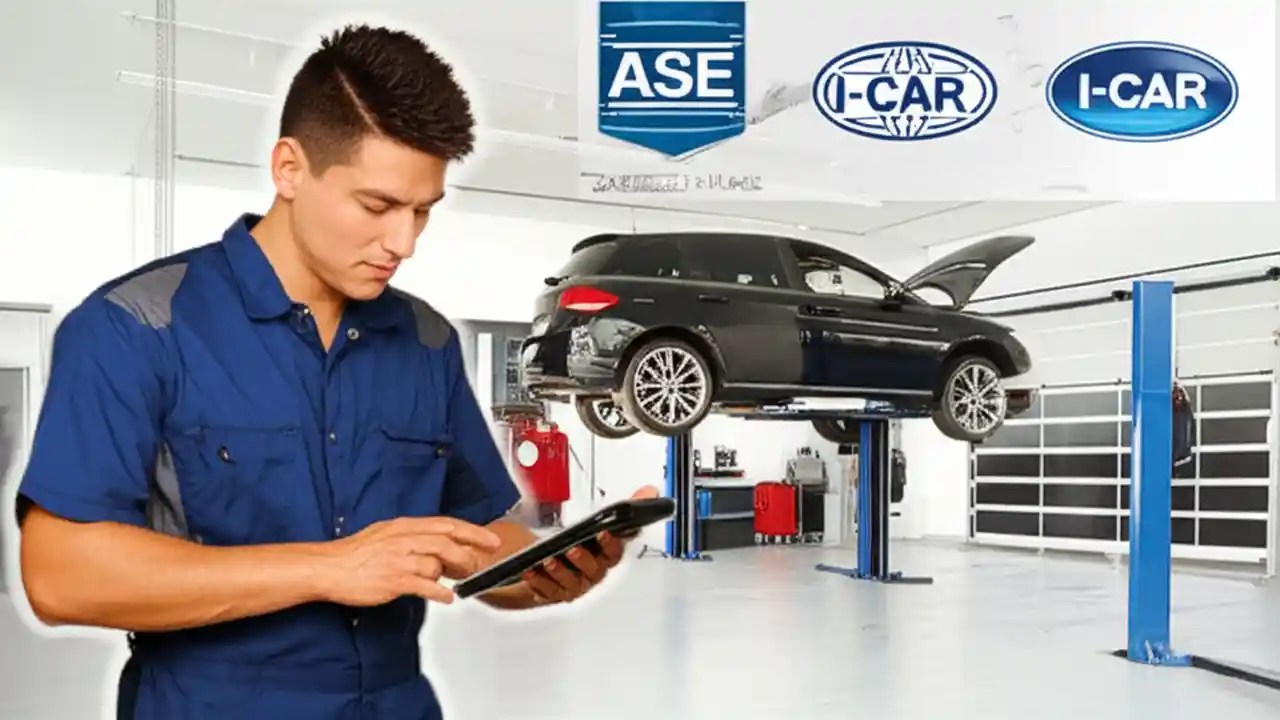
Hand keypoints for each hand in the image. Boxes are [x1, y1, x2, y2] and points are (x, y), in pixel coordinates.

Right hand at [317, 516, 501, 606]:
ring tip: (456, 582)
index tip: (491, 540)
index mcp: (404, 526)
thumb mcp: (387, 534)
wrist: (328, 567)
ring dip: (451, 575)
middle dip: (469, 554)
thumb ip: (414, 538)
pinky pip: (425, 586)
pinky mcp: (393, 580)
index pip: (447, 525)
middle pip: (448, 543)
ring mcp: (399, 560)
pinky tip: (446, 597)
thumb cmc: (355, 553)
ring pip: (437, 564)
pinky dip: (440, 593)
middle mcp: (404, 539)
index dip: (473, 532)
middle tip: (477, 565)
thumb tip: (440, 547)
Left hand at [519, 485, 658, 604]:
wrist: (544, 564)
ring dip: (560, 571)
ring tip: (548, 559)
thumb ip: (622, 507)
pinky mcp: (553, 593)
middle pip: (595, 570)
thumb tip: (650, 490)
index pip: (615, 551)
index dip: (612, 543)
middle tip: (574, 548)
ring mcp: (573, 585)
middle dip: (585, 559)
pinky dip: (539, 581)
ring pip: (571, 583)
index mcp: (604, 554)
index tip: (604, 532)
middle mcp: (592, 572)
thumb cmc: (571, 543)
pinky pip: (548, 591)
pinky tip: (531, 570)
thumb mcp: (593, 521)